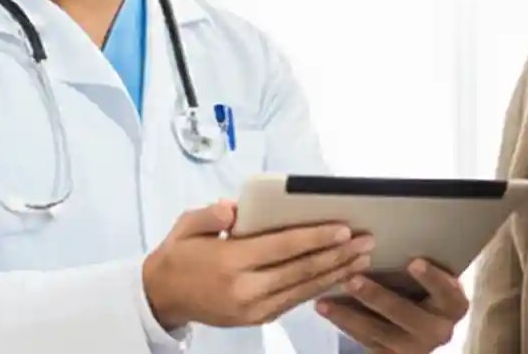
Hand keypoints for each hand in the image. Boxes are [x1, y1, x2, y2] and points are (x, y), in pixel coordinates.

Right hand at [142, 201, 373, 329]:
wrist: (162, 296)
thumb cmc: (179, 255)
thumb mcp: (186, 226)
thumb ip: (211, 215)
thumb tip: (234, 208)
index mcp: (229, 261)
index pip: (282, 247)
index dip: (316, 237)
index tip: (343, 227)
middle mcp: (244, 288)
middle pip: (301, 270)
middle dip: (337, 255)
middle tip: (365, 241)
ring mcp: (253, 308)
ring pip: (304, 289)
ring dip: (336, 273)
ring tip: (362, 258)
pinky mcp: (257, 318)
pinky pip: (295, 301)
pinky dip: (320, 288)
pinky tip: (338, 276)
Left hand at [316, 258, 468, 352]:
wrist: (419, 326)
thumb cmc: (422, 286)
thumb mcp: (429, 278)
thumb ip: (419, 262)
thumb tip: (388, 229)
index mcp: (452, 306)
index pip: (449, 294)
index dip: (433, 279)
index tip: (414, 262)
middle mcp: (438, 331)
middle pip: (408, 315)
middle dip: (378, 298)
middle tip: (353, 279)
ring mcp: (413, 347)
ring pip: (380, 332)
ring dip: (350, 314)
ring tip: (326, 299)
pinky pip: (366, 341)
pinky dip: (343, 323)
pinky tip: (325, 307)